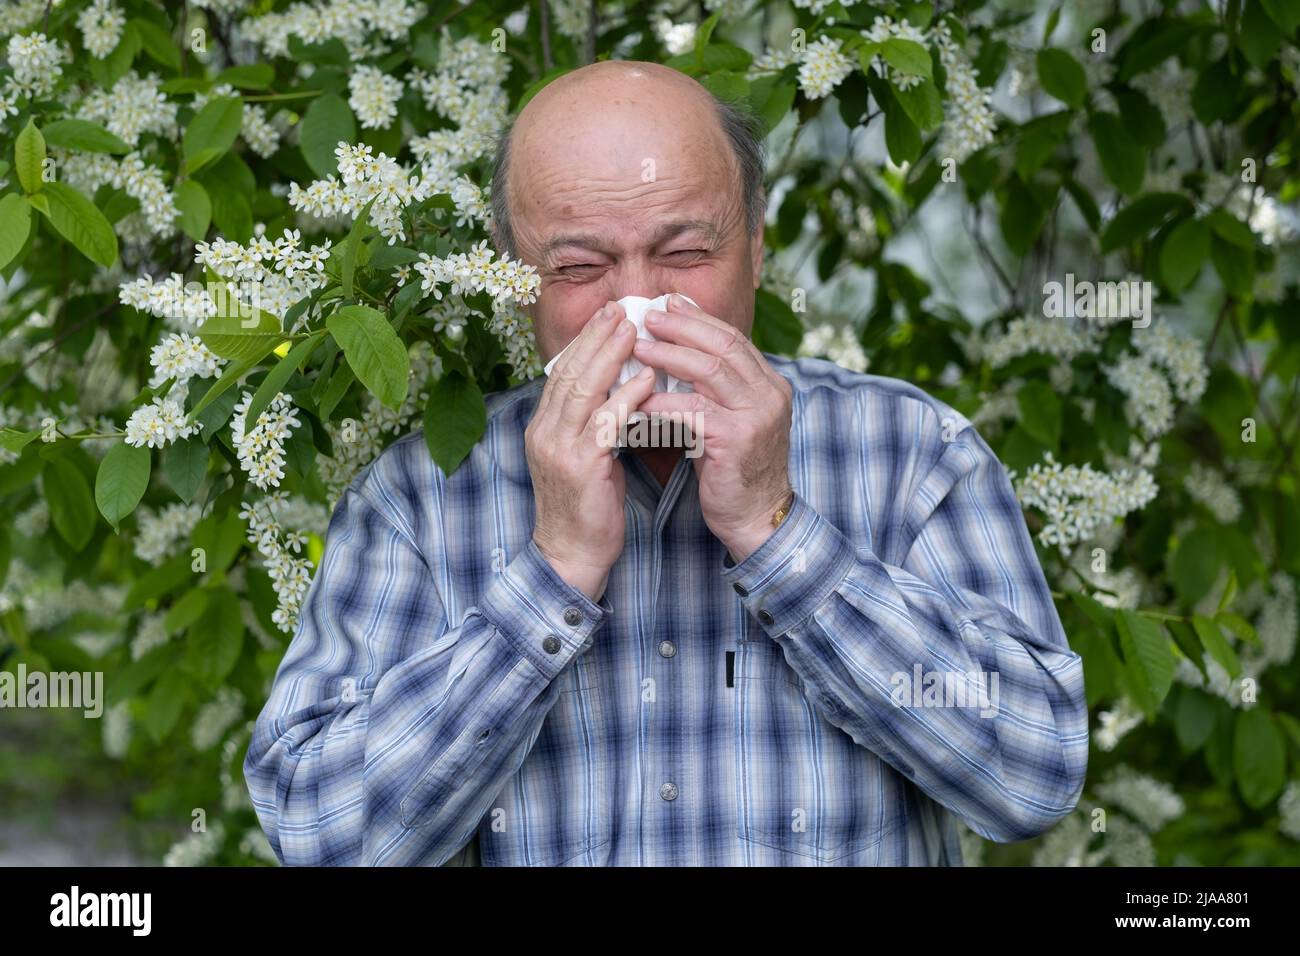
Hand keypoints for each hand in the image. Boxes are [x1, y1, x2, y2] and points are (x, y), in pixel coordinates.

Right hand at [526, 301, 656, 599]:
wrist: (572, 557)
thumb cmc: (586, 508)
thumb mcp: (586, 458)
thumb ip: (594, 423)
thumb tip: (618, 389)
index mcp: (543, 428)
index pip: (562, 373)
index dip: (584, 341)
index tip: (608, 315)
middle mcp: (544, 433)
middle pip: (569, 373)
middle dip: (595, 337)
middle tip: (620, 308)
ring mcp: (558, 449)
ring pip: (583, 390)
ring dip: (609, 356)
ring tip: (633, 330)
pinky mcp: (581, 468)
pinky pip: (604, 424)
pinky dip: (625, 398)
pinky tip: (647, 380)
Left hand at [632, 294, 793, 562]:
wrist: (757, 519)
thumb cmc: (735, 470)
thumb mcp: (731, 420)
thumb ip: (714, 389)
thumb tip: (677, 354)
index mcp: (770, 384)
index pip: (732, 339)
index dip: (699, 319)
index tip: (668, 304)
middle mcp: (769, 394)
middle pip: (723, 346)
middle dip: (682, 328)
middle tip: (647, 317)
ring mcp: (757, 416)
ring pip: (709, 371)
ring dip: (669, 356)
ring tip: (638, 349)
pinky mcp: (736, 440)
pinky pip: (693, 411)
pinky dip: (663, 402)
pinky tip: (639, 400)